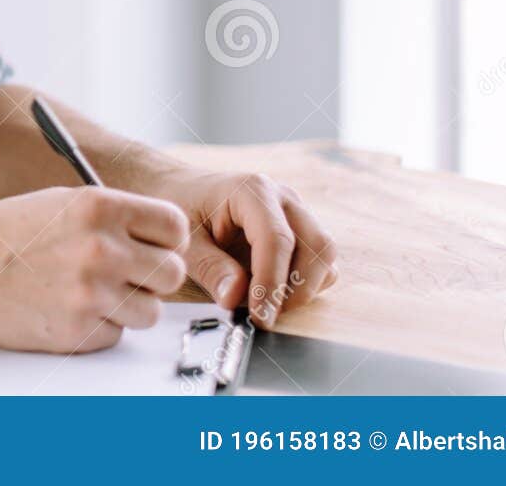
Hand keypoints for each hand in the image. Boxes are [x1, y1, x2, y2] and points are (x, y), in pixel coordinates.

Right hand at [0, 186, 189, 352]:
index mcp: (99, 207)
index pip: (175, 226)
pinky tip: (70, 308)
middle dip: (152, 276)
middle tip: (125, 273)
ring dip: (128, 306)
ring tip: (92, 291)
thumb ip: (112, 213)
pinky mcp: (80, 331)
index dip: (166, 239)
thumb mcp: (61, 202)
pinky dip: (100, 326)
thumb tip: (157, 232)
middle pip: (172, 272)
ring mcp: (92, 293)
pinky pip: (117, 334)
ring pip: (151, 311)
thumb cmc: (5, 235)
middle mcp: (102, 248)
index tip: (154, 245)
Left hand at [148, 168, 338, 326]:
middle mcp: (284, 198)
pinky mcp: (302, 231)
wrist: (181, 188)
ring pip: (324, 256)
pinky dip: (305, 284)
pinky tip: (271, 292)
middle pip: (317, 246)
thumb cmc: (182, 208)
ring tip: (263, 302)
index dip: (271, 282)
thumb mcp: (184, 240)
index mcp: (252, 191)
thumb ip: (210, 267)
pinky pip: (320, 262)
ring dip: (303, 288)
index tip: (260, 316)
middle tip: (263, 315)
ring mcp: (297, 213)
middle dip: (297, 290)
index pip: (277, 239)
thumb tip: (235, 298)